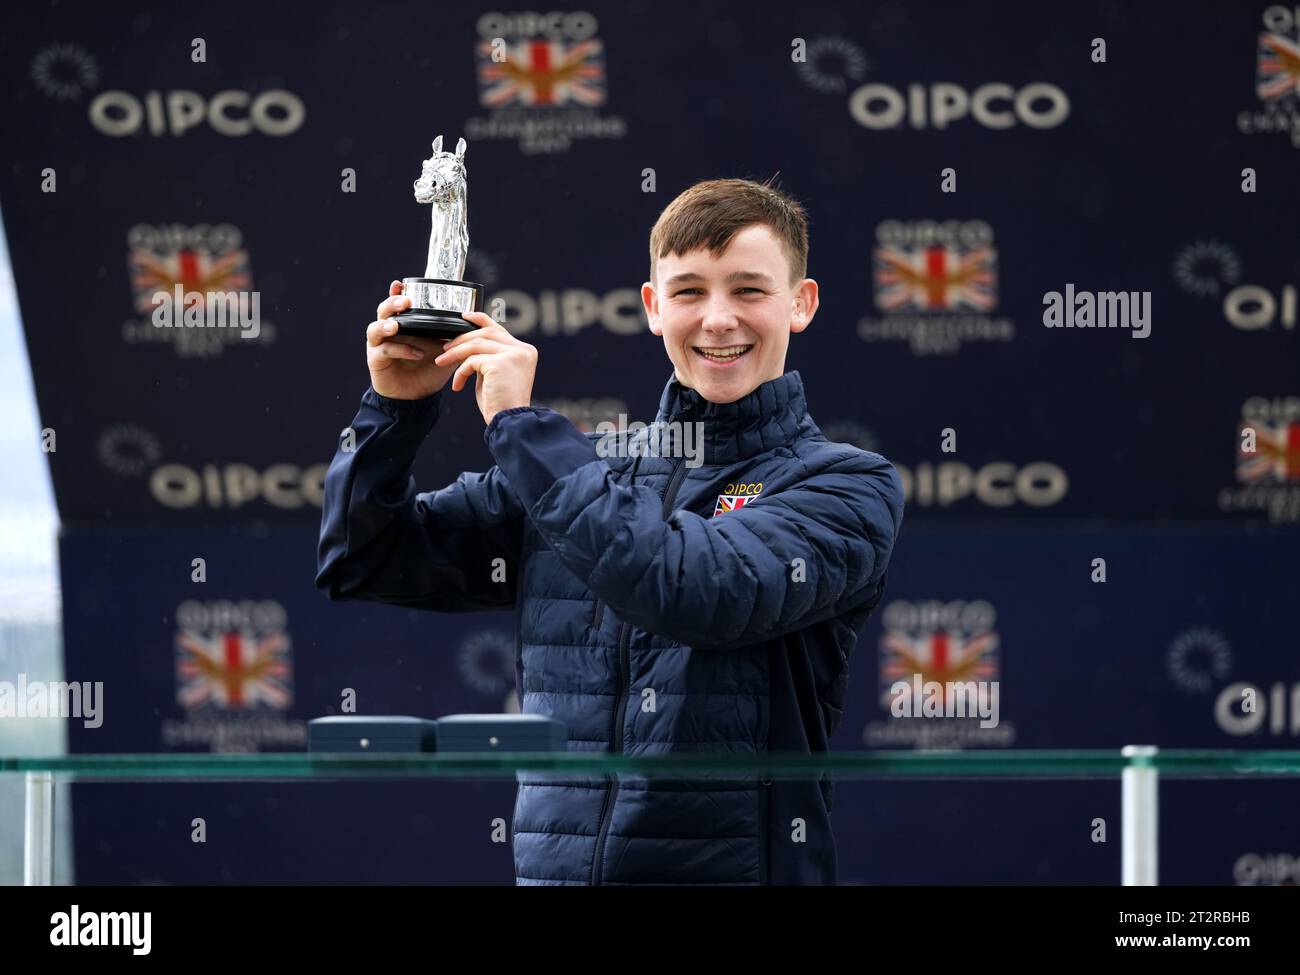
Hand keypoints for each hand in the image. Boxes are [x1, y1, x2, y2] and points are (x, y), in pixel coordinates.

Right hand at [365, 280, 455, 399]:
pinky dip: (400, 350)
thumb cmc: (427, 370)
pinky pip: (385, 351)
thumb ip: (453, 336)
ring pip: (375, 328)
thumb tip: (474, 324)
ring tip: (396, 326)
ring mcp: (379, 345)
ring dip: (386, 325)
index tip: (400, 284)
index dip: (396, 292)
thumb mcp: (444, 350)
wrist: (417, 396)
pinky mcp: (376, 360)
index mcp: (403, 324)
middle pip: (383, 310)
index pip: (396, 303)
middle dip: (392, 303)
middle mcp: (388, 331)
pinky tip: (416, 353)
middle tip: (404, 302)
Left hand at [433, 310, 537, 424]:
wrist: (509, 423)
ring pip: (477, 343)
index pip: (499, 328)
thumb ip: (488, 357)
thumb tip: (469, 344)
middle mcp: (523, 350)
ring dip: (455, 352)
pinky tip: (458, 386)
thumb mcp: (495, 375)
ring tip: (442, 361)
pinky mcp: (501, 363)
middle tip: (445, 348)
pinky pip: (472, 360)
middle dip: (461, 338)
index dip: (479, 319)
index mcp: (525, 351)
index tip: (463, 317)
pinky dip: (461, 372)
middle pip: (486, 332)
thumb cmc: (500, 404)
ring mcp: (513, 355)